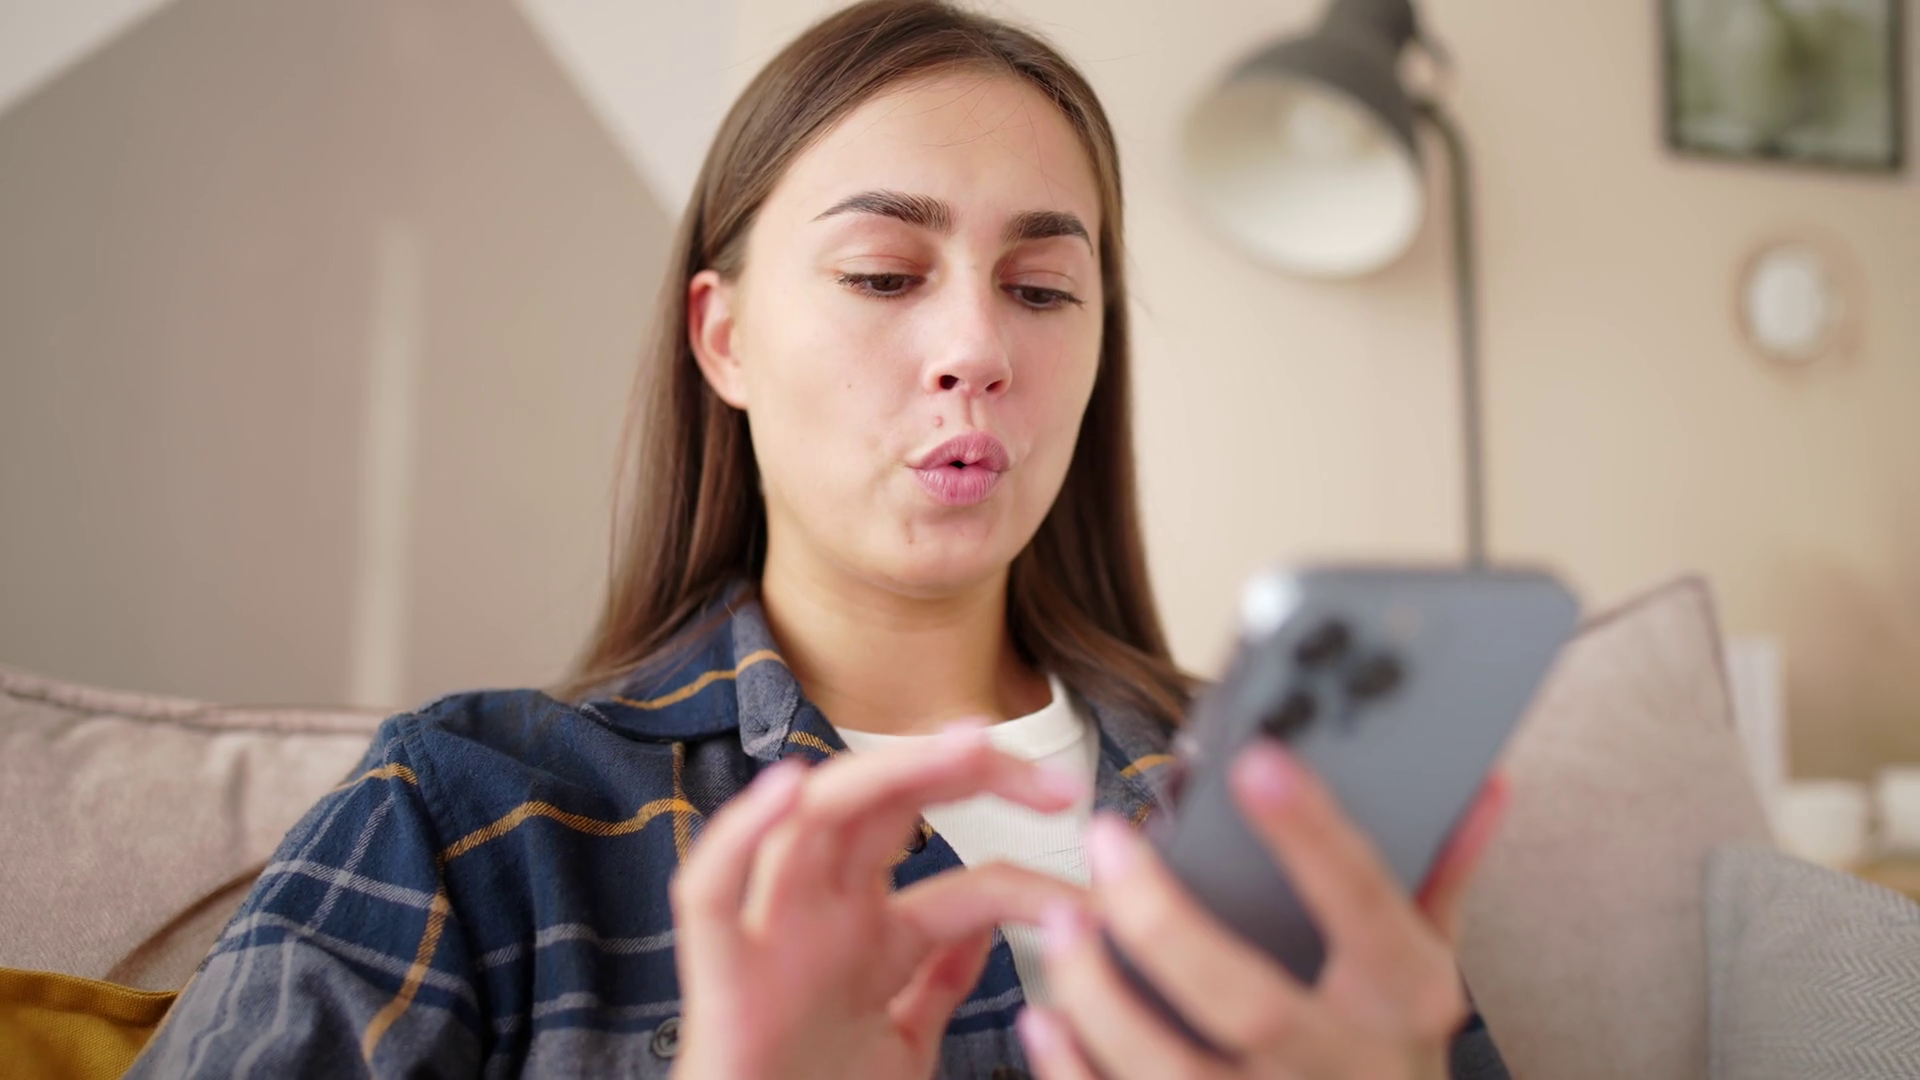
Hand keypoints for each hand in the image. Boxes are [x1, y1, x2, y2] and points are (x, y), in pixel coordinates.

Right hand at [668, 726, 1089, 1079]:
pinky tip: (789, 791)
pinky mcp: (718, 979)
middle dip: (966, 774)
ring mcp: (770, 938)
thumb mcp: (902, 1047)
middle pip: (888, 810)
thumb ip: (937, 986)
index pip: (963, 876)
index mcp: (872, 939)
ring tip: (961, 749)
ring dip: (884, 774)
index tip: (1095, 873)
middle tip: (1050, 778)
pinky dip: (740, 835)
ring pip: (813, 820)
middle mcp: (823, 920)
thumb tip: (981, 928)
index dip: (1030, 866)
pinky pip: (708, 891)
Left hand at [1020, 738, 1509, 1079]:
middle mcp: (1343, 1066)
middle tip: (1108, 843)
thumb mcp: (1428, 971)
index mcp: (1402, 1000)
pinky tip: (1046, 1018)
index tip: (1255, 762)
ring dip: (1104, 998)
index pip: (1363, 904)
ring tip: (1066, 920)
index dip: (1311, 834)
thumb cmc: (1389, 1055)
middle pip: (1249, 1002)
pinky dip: (1077, 1071)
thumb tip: (1477, 784)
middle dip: (1167, 922)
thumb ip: (1438, 875)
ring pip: (1173, 1072)